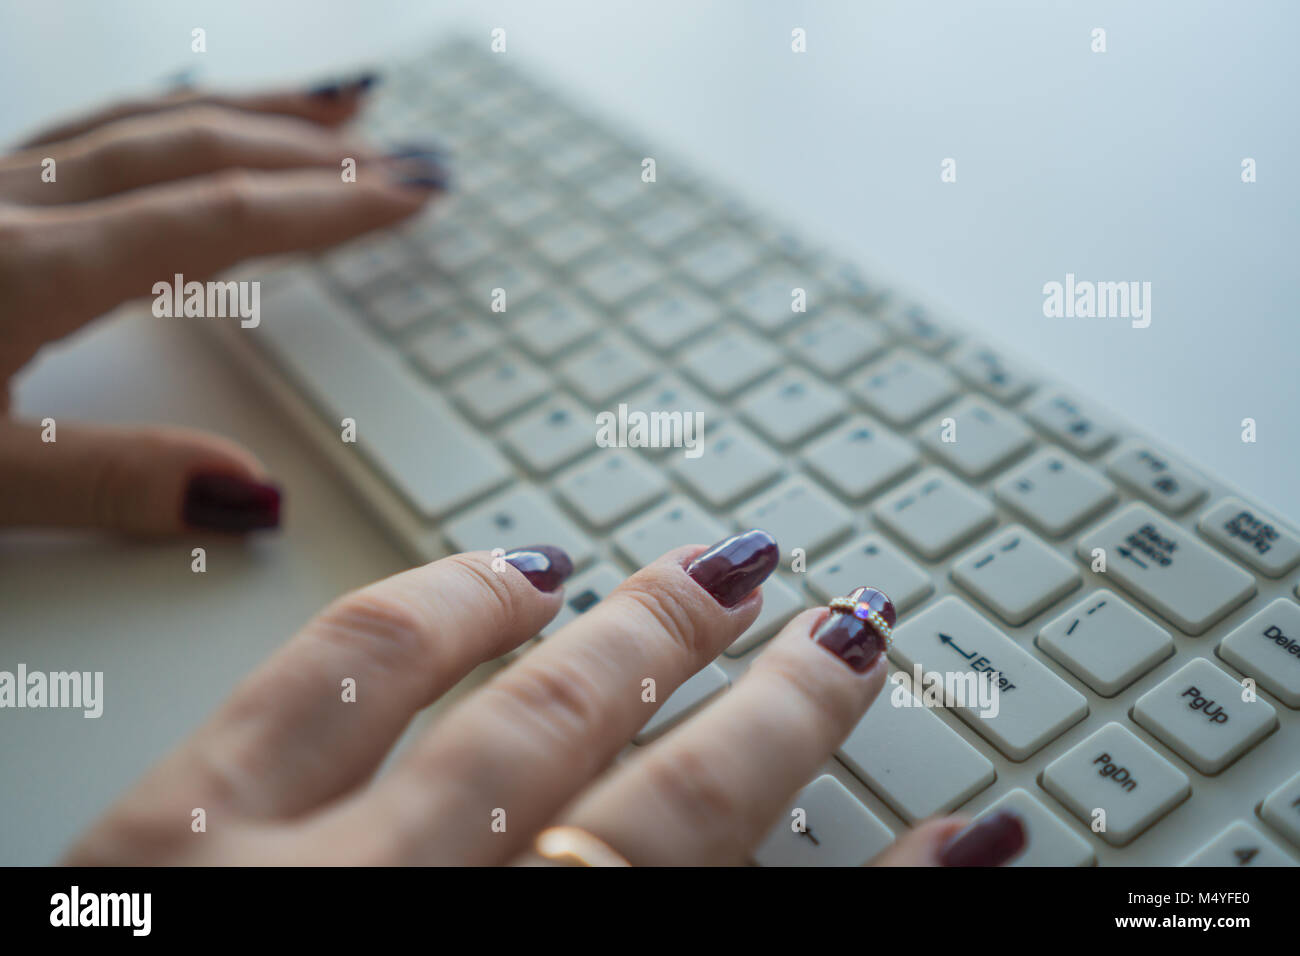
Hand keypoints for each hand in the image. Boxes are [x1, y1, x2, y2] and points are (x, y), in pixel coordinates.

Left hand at [0, 78, 443, 535]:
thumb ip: (112, 481)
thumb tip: (249, 494)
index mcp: (26, 268)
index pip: (217, 220)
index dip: (327, 207)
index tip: (409, 196)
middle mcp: (11, 202)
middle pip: (198, 150)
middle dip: (317, 152)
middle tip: (409, 160)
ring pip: (149, 120)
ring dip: (256, 116)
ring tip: (336, 114)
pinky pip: (101, 128)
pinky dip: (176, 117)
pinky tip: (202, 121)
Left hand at [64, 531, 1026, 865]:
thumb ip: (641, 934)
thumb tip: (789, 885)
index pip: (734, 910)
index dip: (894, 884)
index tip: (974, 831)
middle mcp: (428, 927)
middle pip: (660, 813)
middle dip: (775, 716)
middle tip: (850, 635)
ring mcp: (295, 869)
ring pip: (524, 717)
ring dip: (643, 637)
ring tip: (724, 570)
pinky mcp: (174, 822)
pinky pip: (338, 670)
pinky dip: (444, 609)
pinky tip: (515, 570)